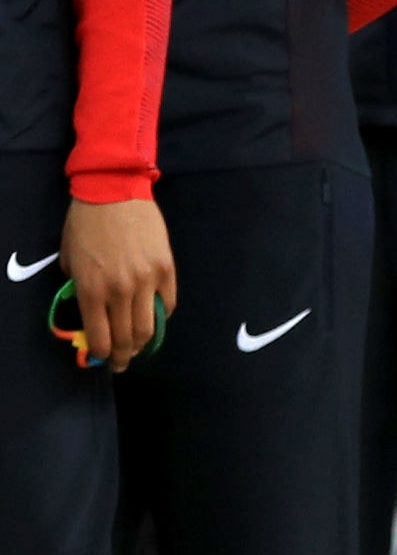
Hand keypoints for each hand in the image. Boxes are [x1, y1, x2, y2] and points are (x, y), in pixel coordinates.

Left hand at [60, 197, 175, 372]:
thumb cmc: (85, 224)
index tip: (104, 360)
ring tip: (140, 348)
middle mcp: (121, 291)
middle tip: (123, 362)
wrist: (114, 191)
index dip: (103, 355)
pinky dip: (161, 316)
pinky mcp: (167, 270)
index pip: (101, 338)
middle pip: (128, 338)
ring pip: (150, 327)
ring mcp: (148, 281)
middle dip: (125, 356)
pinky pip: (168, 303)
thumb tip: (92, 309)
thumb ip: (80, 287)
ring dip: (144, 343)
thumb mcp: (70, 260)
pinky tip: (155, 317)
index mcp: (92, 290)